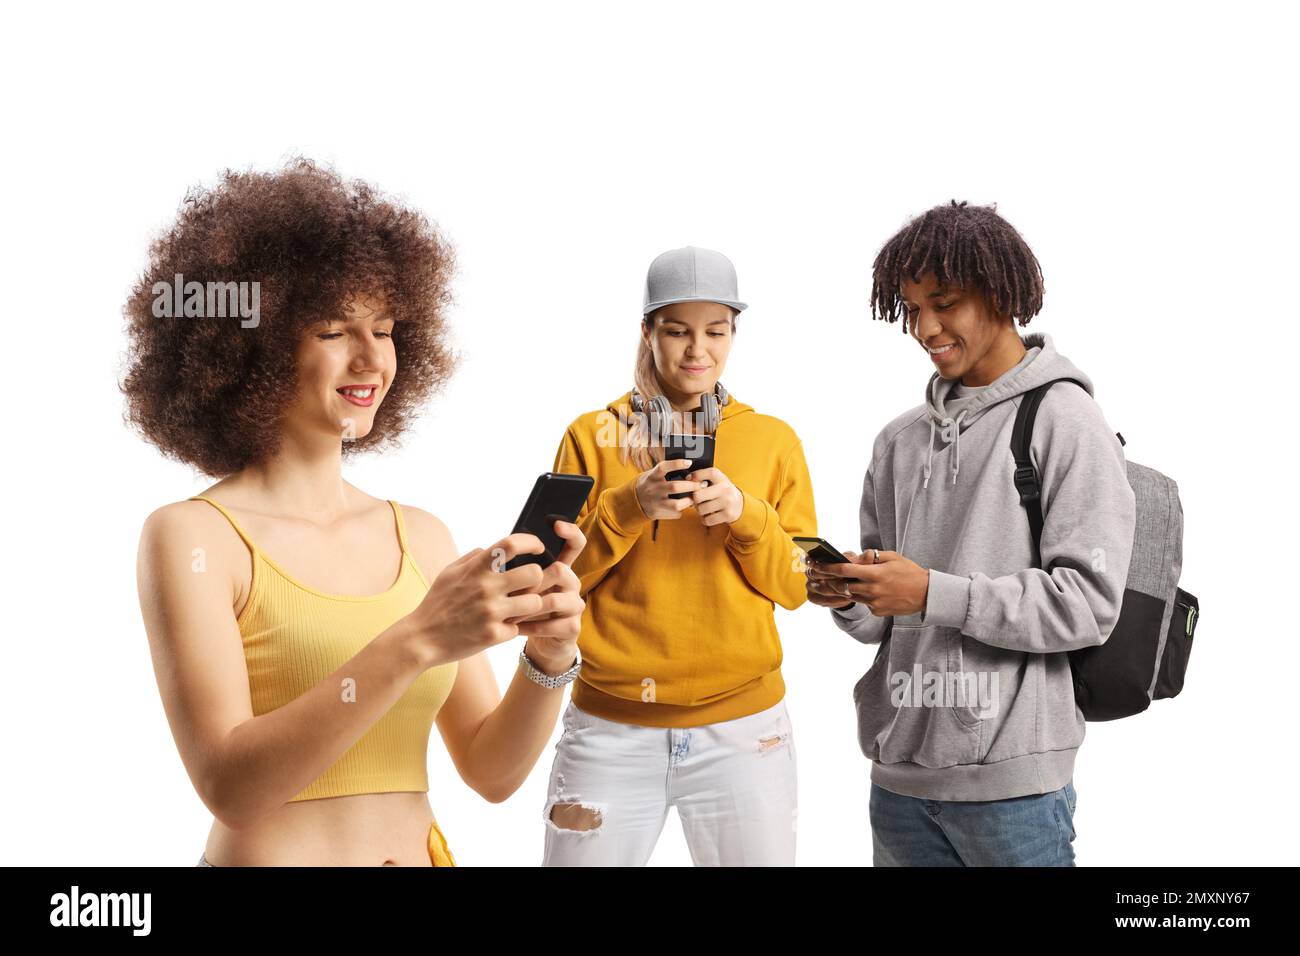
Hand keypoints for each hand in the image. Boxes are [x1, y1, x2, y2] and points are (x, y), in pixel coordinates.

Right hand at [405, 532, 551, 668]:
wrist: (421, 639)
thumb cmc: (437, 604)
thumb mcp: (449, 573)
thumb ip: (473, 558)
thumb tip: (492, 548)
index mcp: (476, 569)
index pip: (511, 544)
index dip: (531, 542)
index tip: (538, 548)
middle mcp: (486, 587)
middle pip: (534, 573)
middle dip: (537, 578)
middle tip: (530, 584)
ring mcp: (491, 612)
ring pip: (535, 602)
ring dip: (530, 605)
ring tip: (519, 608)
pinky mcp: (493, 635)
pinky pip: (518, 628)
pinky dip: (510, 628)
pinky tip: (499, 628)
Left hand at [507, 519, 585, 670]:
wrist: (532, 638)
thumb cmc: (520, 605)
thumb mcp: (516, 584)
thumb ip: (514, 566)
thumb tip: (501, 547)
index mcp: (560, 567)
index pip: (574, 544)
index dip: (570, 532)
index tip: (555, 524)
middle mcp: (571, 583)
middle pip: (560, 570)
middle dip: (533, 581)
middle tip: (511, 591)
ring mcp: (575, 605)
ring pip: (556, 599)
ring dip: (529, 607)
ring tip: (509, 613)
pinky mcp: (573, 627)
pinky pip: (554, 624)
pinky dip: (531, 626)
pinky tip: (516, 628)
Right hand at [635, 458, 701, 519]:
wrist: (633, 501)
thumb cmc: (650, 484)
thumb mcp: (653, 474)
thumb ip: (667, 472)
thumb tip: (690, 468)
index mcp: (652, 476)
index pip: (663, 467)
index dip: (677, 464)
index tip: (689, 462)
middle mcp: (654, 489)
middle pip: (675, 487)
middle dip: (692, 486)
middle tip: (702, 484)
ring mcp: (656, 502)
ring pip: (677, 504)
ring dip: (689, 501)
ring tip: (694, 498)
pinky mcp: (658, 513)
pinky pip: (674, 513)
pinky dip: (682, 510)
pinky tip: (683, 506)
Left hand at [689, 467, 742, 526]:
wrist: (740, 505)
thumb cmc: (722, 492)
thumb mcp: (717, 481)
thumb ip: (704, 478)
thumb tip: (687, 479)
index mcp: (722, 479)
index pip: (709, 473)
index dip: (697, 475)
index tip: (689, 479)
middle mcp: (725, 489)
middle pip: (698, 495)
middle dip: (695, 500)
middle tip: (698, 501)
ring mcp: (727, 502)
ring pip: (701, 509)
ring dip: (700, 511)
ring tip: (705, 508)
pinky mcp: (728, 515)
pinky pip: (707, 520)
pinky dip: (705, 520)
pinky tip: (709, 515)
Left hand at [806, 549, 929, 616]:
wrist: (927, 594)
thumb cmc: (909, 572)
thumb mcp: (891, 557)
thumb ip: (870, 556)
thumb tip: (852, 556)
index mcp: (874, 573)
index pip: (844, 570)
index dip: (827, 567)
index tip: (815, 564)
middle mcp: (872, 589)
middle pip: (841, 585)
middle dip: (826, 580)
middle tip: (815, 575)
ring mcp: (874, 602)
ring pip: (850, 595)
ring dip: (840, 589)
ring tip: (831, 581)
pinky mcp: (877, 611)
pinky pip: (862, 602)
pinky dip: (860, 595)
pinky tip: (864, 590)